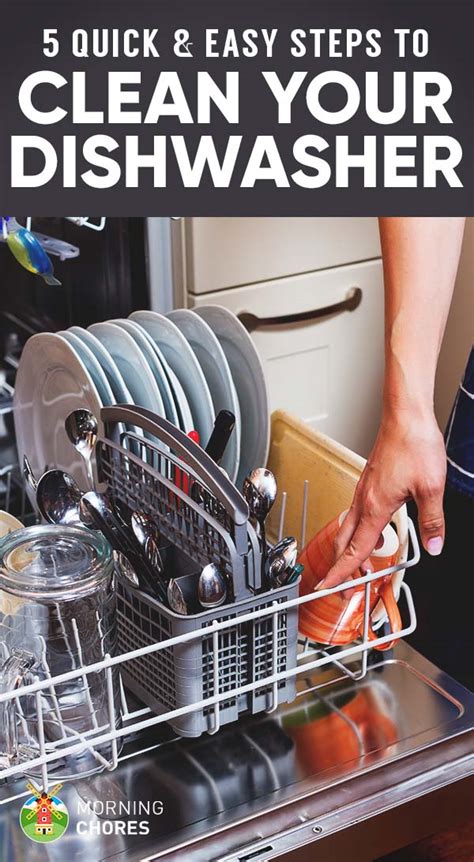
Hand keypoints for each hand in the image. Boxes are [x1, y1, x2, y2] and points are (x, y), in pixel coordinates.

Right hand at [318, 410, 445, 590]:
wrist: (406, 416)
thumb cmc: (414, 444)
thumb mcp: (431, 489)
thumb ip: (432, 521)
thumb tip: (434, 545)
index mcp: (375, 507)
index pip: (355, 550)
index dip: (342, 573)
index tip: (331, 587)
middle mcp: (364, 500)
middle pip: (344, 542)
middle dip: (341, 566)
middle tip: (342, 585)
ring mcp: (364, 490)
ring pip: (349, 527)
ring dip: (350, 549)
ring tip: (361, 564)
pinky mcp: (369, 482)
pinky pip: (357, 513)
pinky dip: (359, 530)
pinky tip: (373, 530)